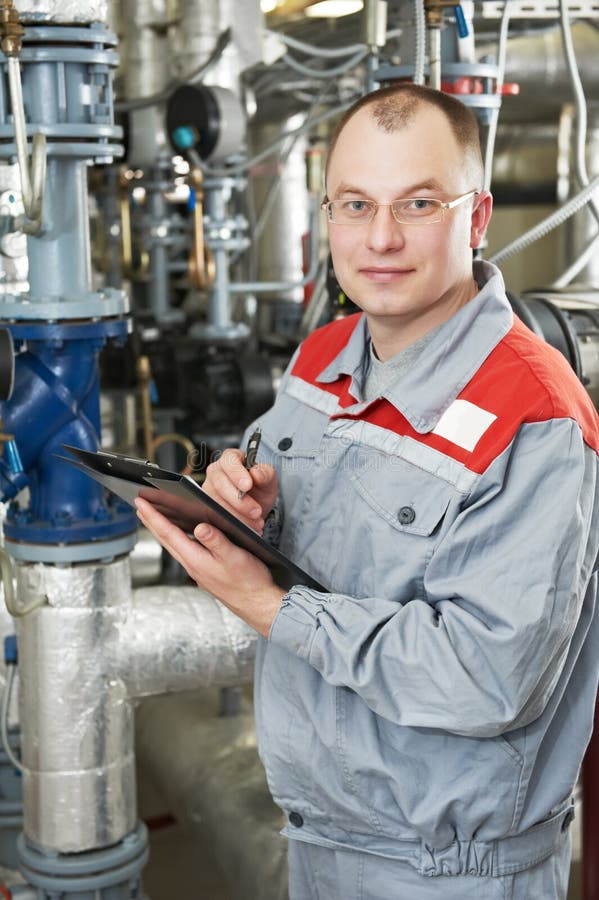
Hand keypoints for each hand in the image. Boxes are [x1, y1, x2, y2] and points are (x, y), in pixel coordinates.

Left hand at [135, 497, 284, 636]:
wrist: (257, 604)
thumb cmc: (249, 582)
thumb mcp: (235, 557)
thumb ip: (216, 541)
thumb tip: (200, 527)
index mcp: (196, 560)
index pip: (168, 534)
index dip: (153, 517)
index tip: (140, 503)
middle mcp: (192, 566)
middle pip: (165, 540)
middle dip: (151, 522)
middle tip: (139, 507)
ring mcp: (198, 570)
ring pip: (173, 546)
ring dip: (161, 531)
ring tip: (153, 518)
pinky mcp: (205, 572)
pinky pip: (184, 551)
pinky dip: (176, 539)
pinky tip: (180, 536)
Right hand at [203, 449, 277, 533]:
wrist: (255, 505)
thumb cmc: (259, 487)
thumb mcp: (268, 479)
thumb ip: (266, 473)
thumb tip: (257, 473)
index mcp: (230, 459)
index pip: (229, 461)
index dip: (237, 473)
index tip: (247, 486)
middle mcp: (215, 472)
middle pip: (220, 484)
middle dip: (239, 500)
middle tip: (256, 511)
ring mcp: (208, 490)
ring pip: (216, 503)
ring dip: (237, 516)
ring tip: (255, 523)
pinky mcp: (206, 507)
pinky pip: (214, 516)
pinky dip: (231, 525)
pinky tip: (245, 528)